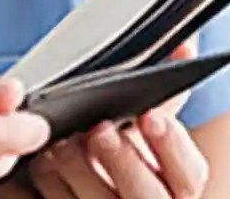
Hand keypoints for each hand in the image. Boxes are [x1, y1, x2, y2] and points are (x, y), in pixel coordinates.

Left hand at [26, 40, 206, 198]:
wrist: (81, 185)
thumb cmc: (116, 150)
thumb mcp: (141, 123)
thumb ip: (163, 93)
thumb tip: (184, 46)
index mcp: (176, 184)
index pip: (191, 174)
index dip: (171, 144)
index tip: (147, 114)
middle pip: (148, 197)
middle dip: (122, 161)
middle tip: (98, 130)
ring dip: (78, 170)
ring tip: (60, 144)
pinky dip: (48, 186)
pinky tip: (38, 163)